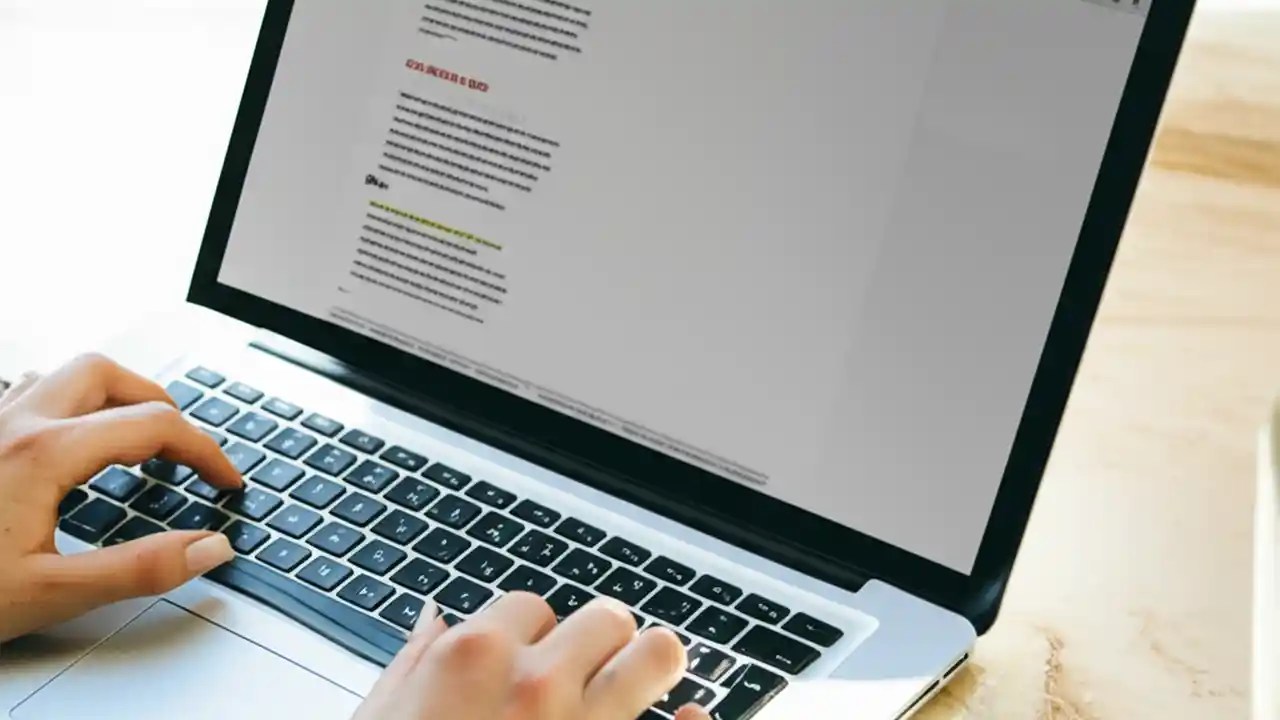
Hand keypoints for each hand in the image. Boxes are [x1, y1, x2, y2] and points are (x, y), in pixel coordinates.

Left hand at [0, 354, 243, 641]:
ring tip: (135, 435)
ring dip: (112, 395)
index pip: (153, 426)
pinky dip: (67, 404)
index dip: (205, 452)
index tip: (225, 482)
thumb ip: (139, 569)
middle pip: (108, 374)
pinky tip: (68, 441)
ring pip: (63, 374)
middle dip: (160, 403)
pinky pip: (26, 392)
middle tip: (185, 447)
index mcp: (43, 453)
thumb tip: (209, 548)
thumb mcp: (51, 593)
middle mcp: (12, 423)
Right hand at [354, 593, 710, 719]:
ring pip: (658, 653)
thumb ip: (413, 667)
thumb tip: (436, 621)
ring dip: (649, 668)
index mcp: (470, 660)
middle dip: (598, 644)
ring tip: (638, 690)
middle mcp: (537, 684)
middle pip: (604, 620)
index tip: (529, 663)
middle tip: (588, 676)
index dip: (532, 637)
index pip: (530, 607)